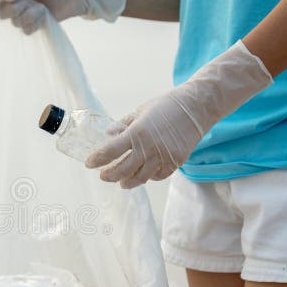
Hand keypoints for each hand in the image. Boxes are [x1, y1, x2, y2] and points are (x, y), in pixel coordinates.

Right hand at [0, 0, 125, 34]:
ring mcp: (24, 15)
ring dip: (29, 15)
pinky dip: (35, 23)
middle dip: (13, 10)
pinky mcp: (34, 25)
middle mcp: (16, 3)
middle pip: (2, 13)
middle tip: (26, 3)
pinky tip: (43, 16)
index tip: (2, 3)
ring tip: (41, 8)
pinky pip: (26, 30)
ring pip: (16, 23)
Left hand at [86, 40, 272, 188]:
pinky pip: (157, 176)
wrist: (197, 107)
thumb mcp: (139, 111)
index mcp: (137, 133)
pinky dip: (148, 177)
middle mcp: (149, 148)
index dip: (96, 160)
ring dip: (127, 181)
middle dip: (109, 175)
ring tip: (120, 181)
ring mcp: (163, 157)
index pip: (110, 152)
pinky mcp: (176, 162)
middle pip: (122, 170)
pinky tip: (142, 174)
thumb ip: (122, 125)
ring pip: (140, 178)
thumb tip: (107, 137)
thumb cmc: (166, 105)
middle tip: (103, 175)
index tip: (89, 164)